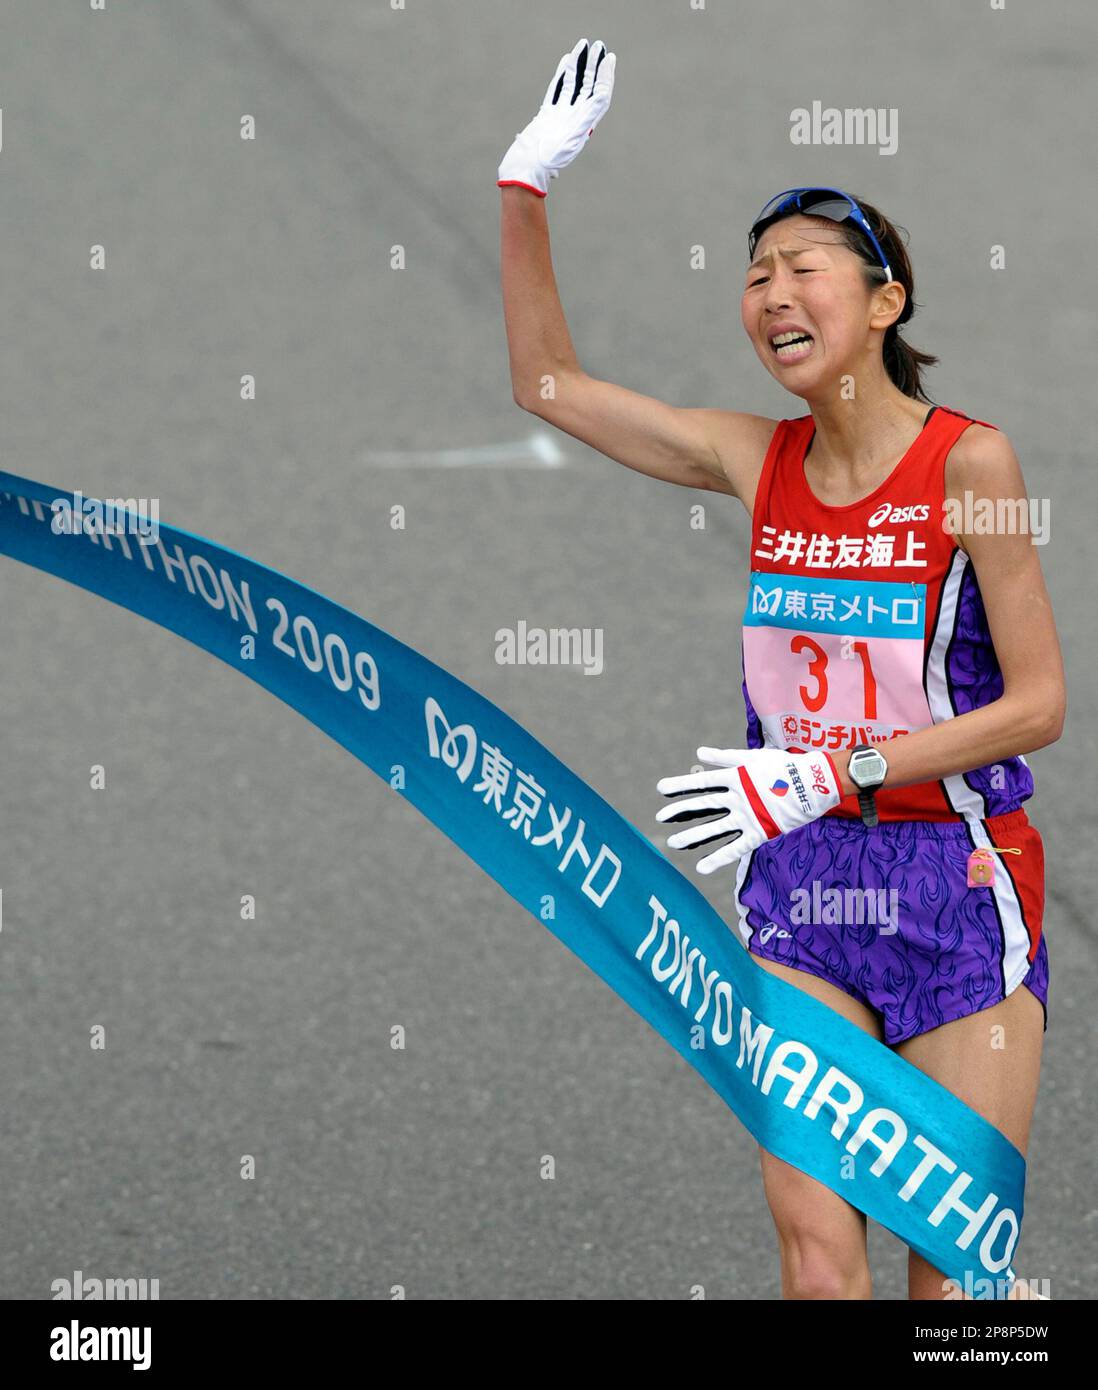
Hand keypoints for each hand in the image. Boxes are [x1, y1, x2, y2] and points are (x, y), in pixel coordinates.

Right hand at [497, 38, 615, 196]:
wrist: (525, 169)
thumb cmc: (547, 159)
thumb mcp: (571, 138)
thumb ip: (587, 118)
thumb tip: (601, 96)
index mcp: (584, 125)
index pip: (600, 95)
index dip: (606, 76)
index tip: (609, 58)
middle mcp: (575, 119)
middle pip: (589, 87)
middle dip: (594, 66)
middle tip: (599, 45)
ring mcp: (560, 116)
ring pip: (573, 85)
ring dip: (580, 65)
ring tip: (584, 45)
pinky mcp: (546, 116)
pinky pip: (557, 90)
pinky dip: (562, 75)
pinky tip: (566, 61)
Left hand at [656, 746, 842, 874]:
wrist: (813, 783)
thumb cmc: (782, 767)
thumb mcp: (752, 757)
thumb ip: (724, 757)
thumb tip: (699, 754)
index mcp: (735, 778)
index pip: (702, 782)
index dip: (680, 785)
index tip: (660, 789)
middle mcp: (737, 798)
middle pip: (703, 805)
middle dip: (679, 811)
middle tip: (659, 817)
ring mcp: (747, 816)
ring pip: (714, 828)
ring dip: (693, 836)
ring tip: (673, 843)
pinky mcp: (759, 832)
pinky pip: (735, 848)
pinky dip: (718, 858)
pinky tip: (701, 868)